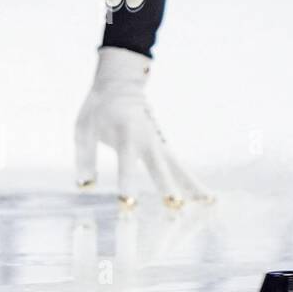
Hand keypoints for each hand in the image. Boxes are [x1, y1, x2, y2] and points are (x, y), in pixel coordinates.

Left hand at [75, 47, 211, 206]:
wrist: (119, 85)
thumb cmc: (98, 109)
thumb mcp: (83, 129)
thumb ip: (85, 157)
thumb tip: (84, 186)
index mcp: (125, 133)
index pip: (126, 162)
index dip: (127, 181)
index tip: (128, 202)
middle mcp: (146, 139)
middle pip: (159, 165)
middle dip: (166, 186)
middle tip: (175, 206)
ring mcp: (158, 142)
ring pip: (177, 165)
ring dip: (191, 184)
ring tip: (208, 203)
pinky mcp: (163, 146)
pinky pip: (178, 165)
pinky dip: (191, 181)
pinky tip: (204, 198)